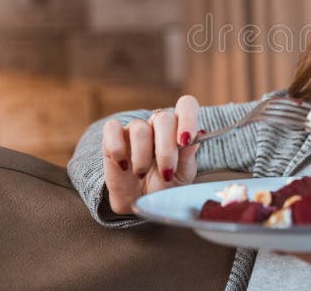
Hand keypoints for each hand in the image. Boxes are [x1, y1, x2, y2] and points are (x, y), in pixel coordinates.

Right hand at [101, 95, 202, 213]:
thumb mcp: (182, 176)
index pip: (186, 105)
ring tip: (142, 174)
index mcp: (179, 129)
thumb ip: (188, 156)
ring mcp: (135, 130)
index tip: (185, 141)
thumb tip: (199, 133)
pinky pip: (112, 128)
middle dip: (166, 149)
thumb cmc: (164, 187)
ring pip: (140, 128)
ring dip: (143, 156)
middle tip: (166, 173)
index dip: (188, 118)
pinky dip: (117, 147)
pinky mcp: (112, 138)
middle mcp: (158, 125)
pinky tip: (124, 165)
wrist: (140, 204)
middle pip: (164, 118)